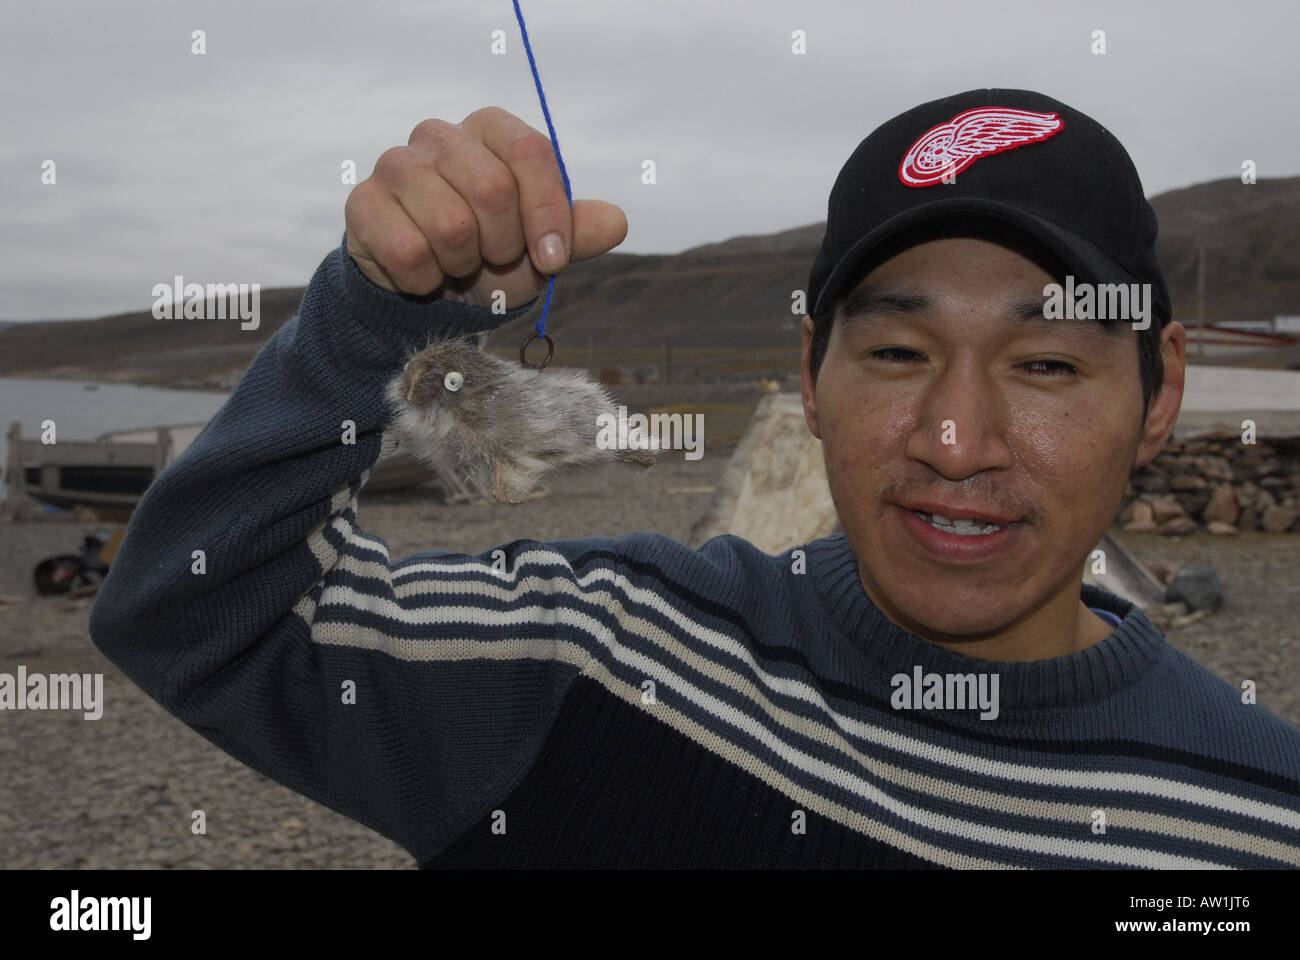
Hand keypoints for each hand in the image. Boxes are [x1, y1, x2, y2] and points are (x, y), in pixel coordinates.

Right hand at [344, 106, 627, 307]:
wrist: (429, 286)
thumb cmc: (491, 253)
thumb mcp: (541, 248)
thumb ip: (577, 233)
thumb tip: (616, 222)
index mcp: (491, 130)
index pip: (532, 153)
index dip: (549, 213)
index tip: (554, 259)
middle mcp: (440, 135)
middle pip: (493, 189)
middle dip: (504, 243)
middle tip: (494, 257)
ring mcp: (396, 164)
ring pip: (450, 225)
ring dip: (463, 264)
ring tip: (457, 263)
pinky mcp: (363, 202)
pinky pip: (408, 251)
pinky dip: (426, 280)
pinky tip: (425, 274)